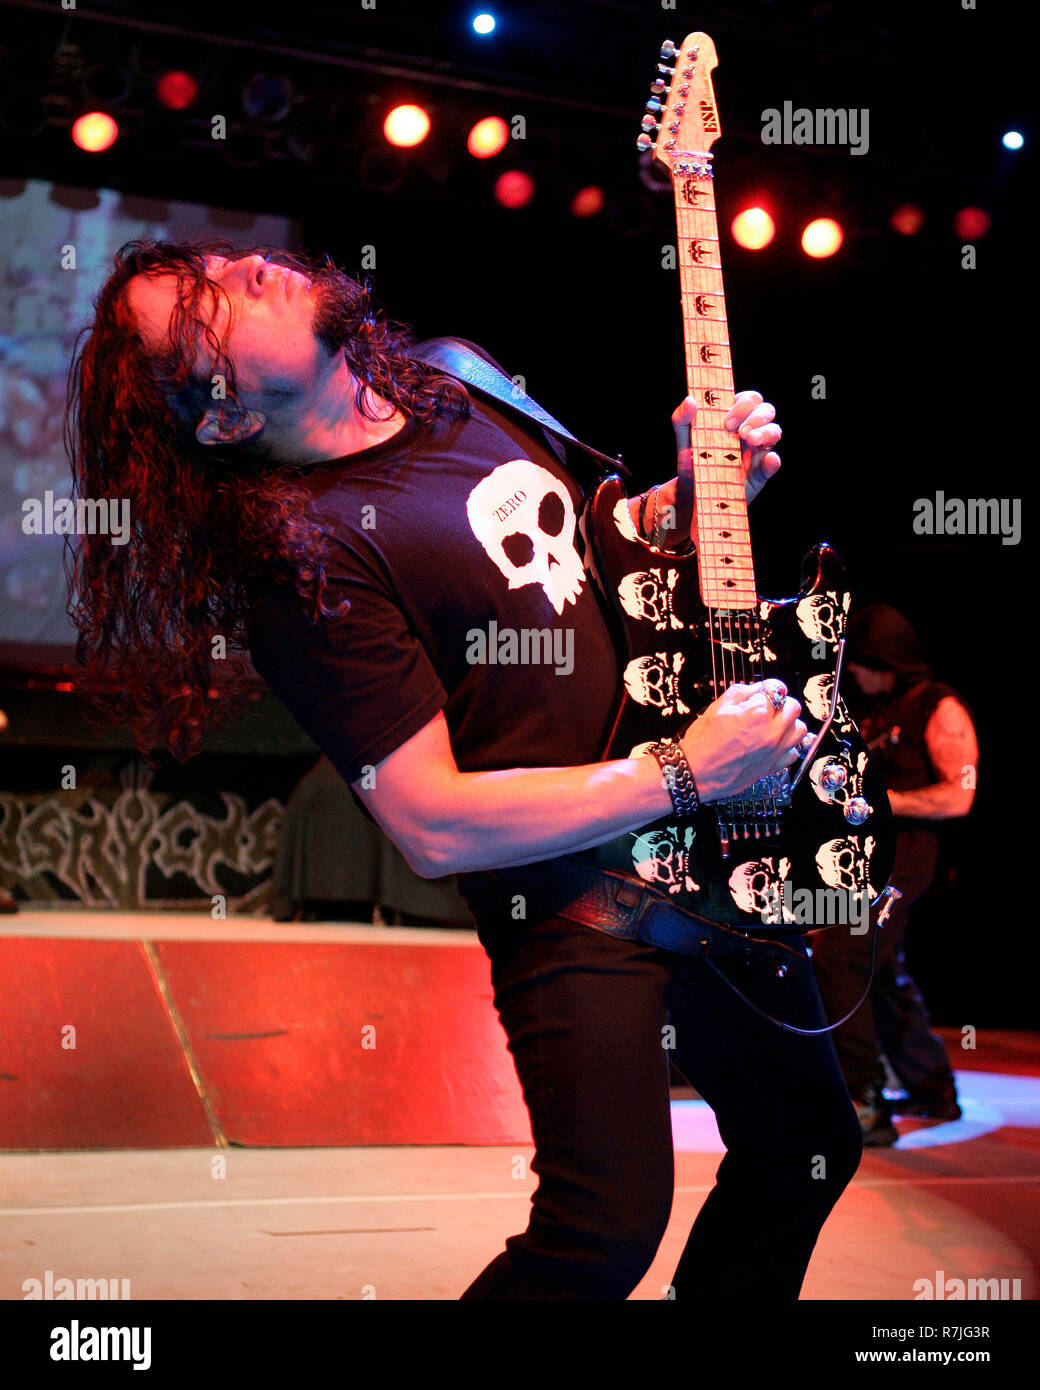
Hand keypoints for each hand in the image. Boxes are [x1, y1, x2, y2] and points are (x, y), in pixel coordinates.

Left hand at [634, 390, 781, 549]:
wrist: (693, 491)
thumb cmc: (692, 458)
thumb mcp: (683, 437)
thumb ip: (682, 418)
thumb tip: (690, 400)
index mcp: (734, 416)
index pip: (749, 399)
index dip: (742, 404)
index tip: (726, 421)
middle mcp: (749, 429)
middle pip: (765, 410)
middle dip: (755, 417)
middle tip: (738, 432)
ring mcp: (757, 449)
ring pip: (774, 431)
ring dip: (766, 432)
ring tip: (751, 440)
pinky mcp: (760, 471)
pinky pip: (773, 462)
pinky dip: (773, 460)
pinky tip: (767, 461)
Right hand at [679, 680, 805, 802]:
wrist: (696, 772)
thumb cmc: (703, 743)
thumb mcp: (718, 706)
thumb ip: (743, 692)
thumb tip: (757, 688)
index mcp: (758, 713)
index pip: (776, 690)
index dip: (767, 689)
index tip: (761, 692)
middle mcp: (771, 732)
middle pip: (793, 707)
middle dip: (781, 703)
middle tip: (768, 706)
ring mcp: (774, 751)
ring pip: (799, 729)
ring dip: (789, 723)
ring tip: (774, 724)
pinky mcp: (773, 766)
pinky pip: (793, 752)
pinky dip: (787, 746)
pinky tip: (774, 743)